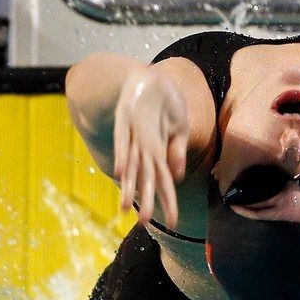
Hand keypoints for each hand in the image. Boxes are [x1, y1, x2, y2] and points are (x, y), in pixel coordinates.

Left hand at [113, 66, 189, 227]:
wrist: (153, 76)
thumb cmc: (167, 103)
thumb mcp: (179, 128)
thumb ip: (177, 152)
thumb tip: (176, 177)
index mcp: (161, 152)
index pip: (165, 182)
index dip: (169, 202)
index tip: (174, 223)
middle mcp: (146, 149)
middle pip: (146, 179)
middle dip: (146, 201)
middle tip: (142, 223)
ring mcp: (134, 137)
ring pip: (131, 166)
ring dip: (129, 186)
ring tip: (124, 208)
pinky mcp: (124, 122)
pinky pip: (123, 141)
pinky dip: (122, 155)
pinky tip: (119, 172)